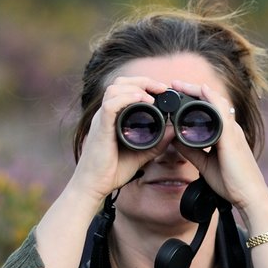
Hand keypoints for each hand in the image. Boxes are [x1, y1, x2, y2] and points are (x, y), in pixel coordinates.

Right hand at [70, 75, 169, 199]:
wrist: (94, 186)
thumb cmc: (111, 171)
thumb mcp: (141, 154)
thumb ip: (156, 143)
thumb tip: (173, 131)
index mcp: (113, 117)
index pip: (125, 88)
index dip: (144, 84)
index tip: (163, 91)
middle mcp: (106, 114)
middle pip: (121, 82)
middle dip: (143, 81)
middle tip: (162, 89)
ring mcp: (102, 120)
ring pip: (115, 89)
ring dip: (136, 88)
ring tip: (153, 97)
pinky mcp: (101, 129)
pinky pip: (110, 105)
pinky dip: (127, 99)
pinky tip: (142, 101)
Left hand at [167, 78, 265, 208]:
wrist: (249, 196)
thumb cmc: (232, 183)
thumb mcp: (205, 164)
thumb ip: (191, 151)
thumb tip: (175, 139)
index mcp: (226, 135)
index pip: (210, 111)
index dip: (195, 100)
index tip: (177, 95)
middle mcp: (231, 129)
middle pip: (213, 102)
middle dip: (193, 91)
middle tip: (174, 84)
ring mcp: (233, 132)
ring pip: (217, 103)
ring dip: (199, 91)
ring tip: (181, 85)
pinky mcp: (232, 138)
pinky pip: (223, 114)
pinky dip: (212, 100)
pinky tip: (202, 91)